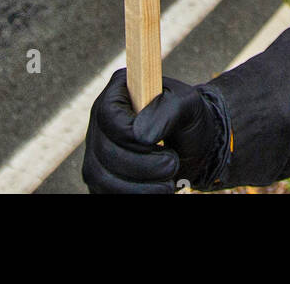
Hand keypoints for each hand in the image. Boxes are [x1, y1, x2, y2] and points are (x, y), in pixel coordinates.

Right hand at [82, 71, 222, 194]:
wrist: (192, 146)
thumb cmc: (187, 119)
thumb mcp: (188, 104)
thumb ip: (169, 110)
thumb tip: (141, 134)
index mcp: (118, 94)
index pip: (109, 115)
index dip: (130, 134)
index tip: (158, 142)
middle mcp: (101, 122)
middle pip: (105, 150)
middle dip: (142, 164)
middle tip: (172, 163)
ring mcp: (97, 151)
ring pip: (102, 177)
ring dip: (138, 186)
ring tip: (168, 183)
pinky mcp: (101, 178)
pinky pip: (105, 193)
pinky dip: (133, 195)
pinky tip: (156, 190)